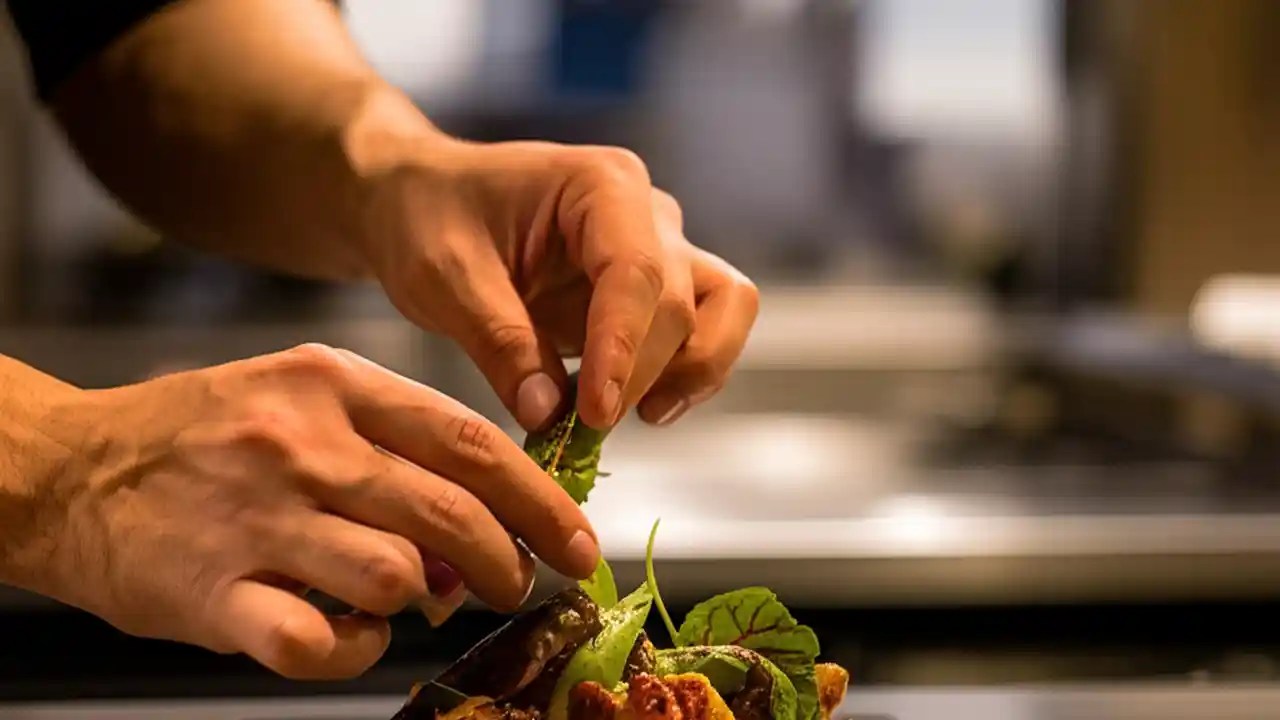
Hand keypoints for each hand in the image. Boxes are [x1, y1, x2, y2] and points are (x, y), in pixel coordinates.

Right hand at [12, 344, 597, 678]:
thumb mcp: (300, 399)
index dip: (539, 501)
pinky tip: (343, 632)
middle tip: (514, 584)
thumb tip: (471, 537)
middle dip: (505, 562)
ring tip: (411, 600)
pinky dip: (352, 650)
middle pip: (450, 513)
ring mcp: (256, 518)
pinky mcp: (213, 593)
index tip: (576, 540)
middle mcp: (301, 445)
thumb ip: (391, 451)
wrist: (69, 468)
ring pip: (398, 576)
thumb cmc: (202, 433)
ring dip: (424, 602)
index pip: (470, 443)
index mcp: (333, 386)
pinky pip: (319, 641)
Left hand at [356, 139, 759, 431]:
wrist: (423, 202)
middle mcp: (647, 213)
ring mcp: (659, 251)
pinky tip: (630, 409)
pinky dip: (681, 378)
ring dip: (689, 372)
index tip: (595, 413)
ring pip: (722, 311)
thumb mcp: (444, 278)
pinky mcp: (653, 294)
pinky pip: (700, 335)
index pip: (637, 273)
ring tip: (629, 417)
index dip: (623, 350)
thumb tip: (548, 414)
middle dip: (640, 374)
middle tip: (582, 430)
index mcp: (600, 185)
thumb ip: (498, 341)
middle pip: (682, 302)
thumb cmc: (429, 218)